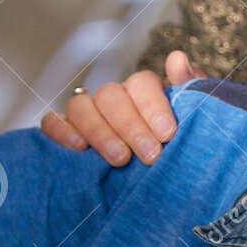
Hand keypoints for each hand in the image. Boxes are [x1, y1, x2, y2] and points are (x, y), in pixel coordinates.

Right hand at [39, 50, 203, 166]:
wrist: (161, 186)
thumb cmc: (178, 149)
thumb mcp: (194, 121)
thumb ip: (192, 90)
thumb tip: (177, 60)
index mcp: (143, 92)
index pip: (142, 83)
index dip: (152, 105)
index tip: (167, 134)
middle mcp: (113, 99)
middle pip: (111, 96)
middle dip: (130, 125)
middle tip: (150, 155)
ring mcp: (86, 115)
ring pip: (80, 106)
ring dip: (99, 131)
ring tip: (120, 159)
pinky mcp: (64, 133)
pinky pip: (52, 122)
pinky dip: (60, 130)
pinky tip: (78, 148)